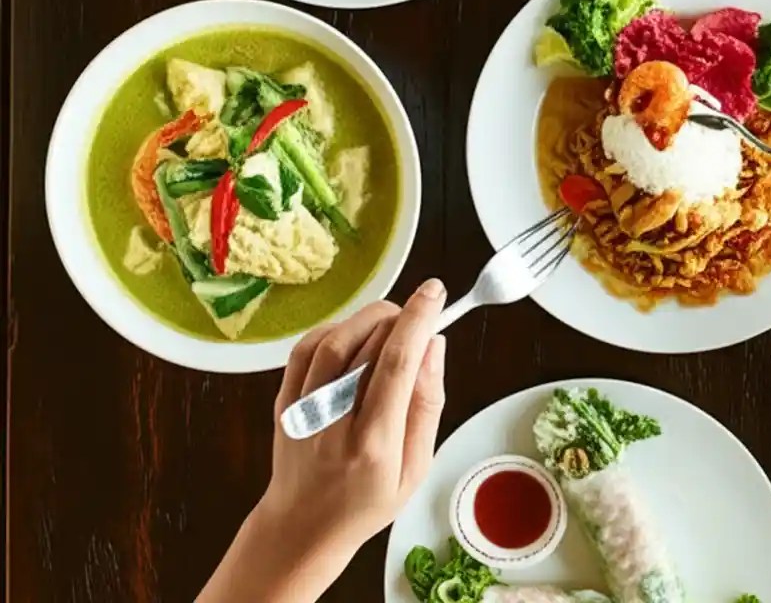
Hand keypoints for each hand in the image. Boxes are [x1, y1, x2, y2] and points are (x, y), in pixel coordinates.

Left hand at [199, 279, 448, 602]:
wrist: (303, 527)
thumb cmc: (367, 502)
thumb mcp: (417, 466)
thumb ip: (427, 404)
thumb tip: (433, 345)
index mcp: (374, 444)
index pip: (397, 364)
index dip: (418, 320)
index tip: (435, 293)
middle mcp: (333, 423)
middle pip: (367, 345)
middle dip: (400, 317)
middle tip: (420, 314)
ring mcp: (302, 410)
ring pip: (335, 339)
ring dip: (370, 318)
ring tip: (393, 322)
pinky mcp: (283, 401)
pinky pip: (307, 348)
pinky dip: (336, 329)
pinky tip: (356, 336)